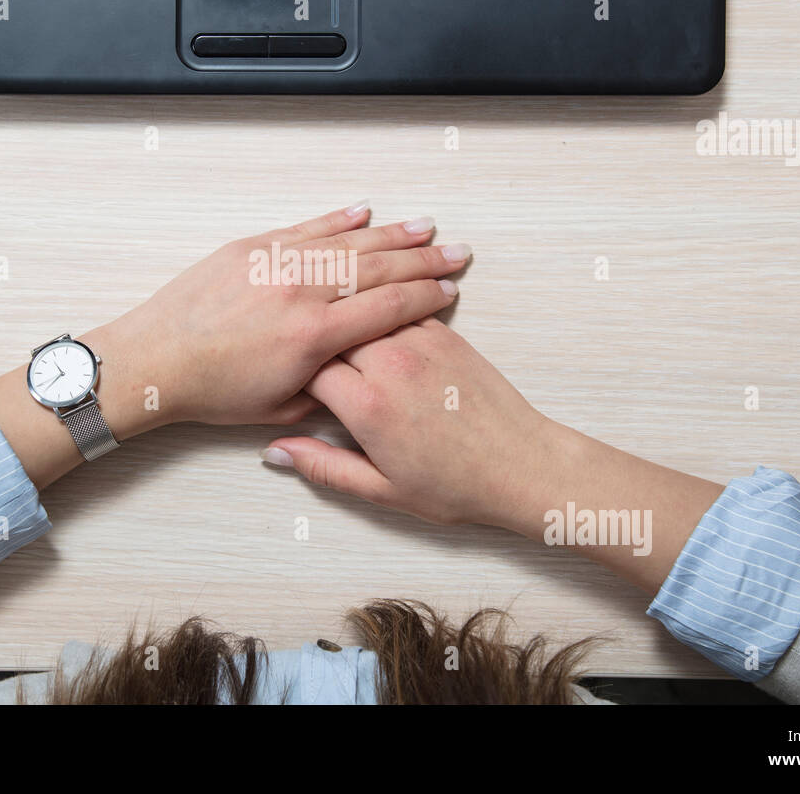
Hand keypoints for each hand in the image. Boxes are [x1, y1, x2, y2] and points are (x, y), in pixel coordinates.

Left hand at [0, 203, 471, 489]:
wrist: (155, 360)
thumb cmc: (213, 390)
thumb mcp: (279, 407)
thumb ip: (326, 389)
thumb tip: (356, 372)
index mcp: (313, 337)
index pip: (387, 309)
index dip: (424, 298)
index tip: (450, 290)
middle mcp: (300, 293)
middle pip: (377, 268)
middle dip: (422, 260)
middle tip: (456, 252)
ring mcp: (275, 264)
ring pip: (346, 243)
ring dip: (390, 234)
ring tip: (424, 227)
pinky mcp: (251, 248)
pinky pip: (304, 228)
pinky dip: (336, 220)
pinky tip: (363, 212)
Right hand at [262, 317, 545, 527]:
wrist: (523, 466)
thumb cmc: (456, 485)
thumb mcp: (382, 490)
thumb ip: (324, 467)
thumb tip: (277, 453)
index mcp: (368, 406)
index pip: (307, 367)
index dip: (291, 371)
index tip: (287, 380)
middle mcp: (392, 366)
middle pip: (331, 331)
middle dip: (315, 340)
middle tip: (303, 348)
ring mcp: (421, 344)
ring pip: (365, 312)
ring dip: (347, 319)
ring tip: (332, 323)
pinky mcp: (446, 335)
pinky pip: (401, 309)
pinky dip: (382, 313)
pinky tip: (372, 320)